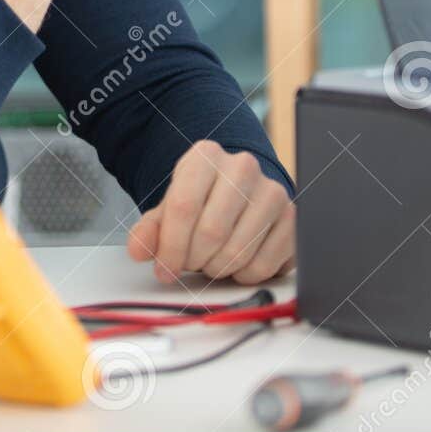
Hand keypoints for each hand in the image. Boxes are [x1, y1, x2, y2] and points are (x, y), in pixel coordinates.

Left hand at [126, 141, 295, 284]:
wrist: (240, 194)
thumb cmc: (201, 202)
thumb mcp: (169, 210)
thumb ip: (150, 230)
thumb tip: (138, 250)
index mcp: (206, 156)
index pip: (183, 208)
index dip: (170, 247)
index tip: (164, 271)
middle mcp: (242, 167)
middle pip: (211, 233)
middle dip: (194, 260)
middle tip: (190, 265)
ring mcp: (272, 191)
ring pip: (238, 252)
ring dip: (218, 270)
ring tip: (211, 261)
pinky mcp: (292, 218)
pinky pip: (265, 264)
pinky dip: (245, 275)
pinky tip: (237, 264)